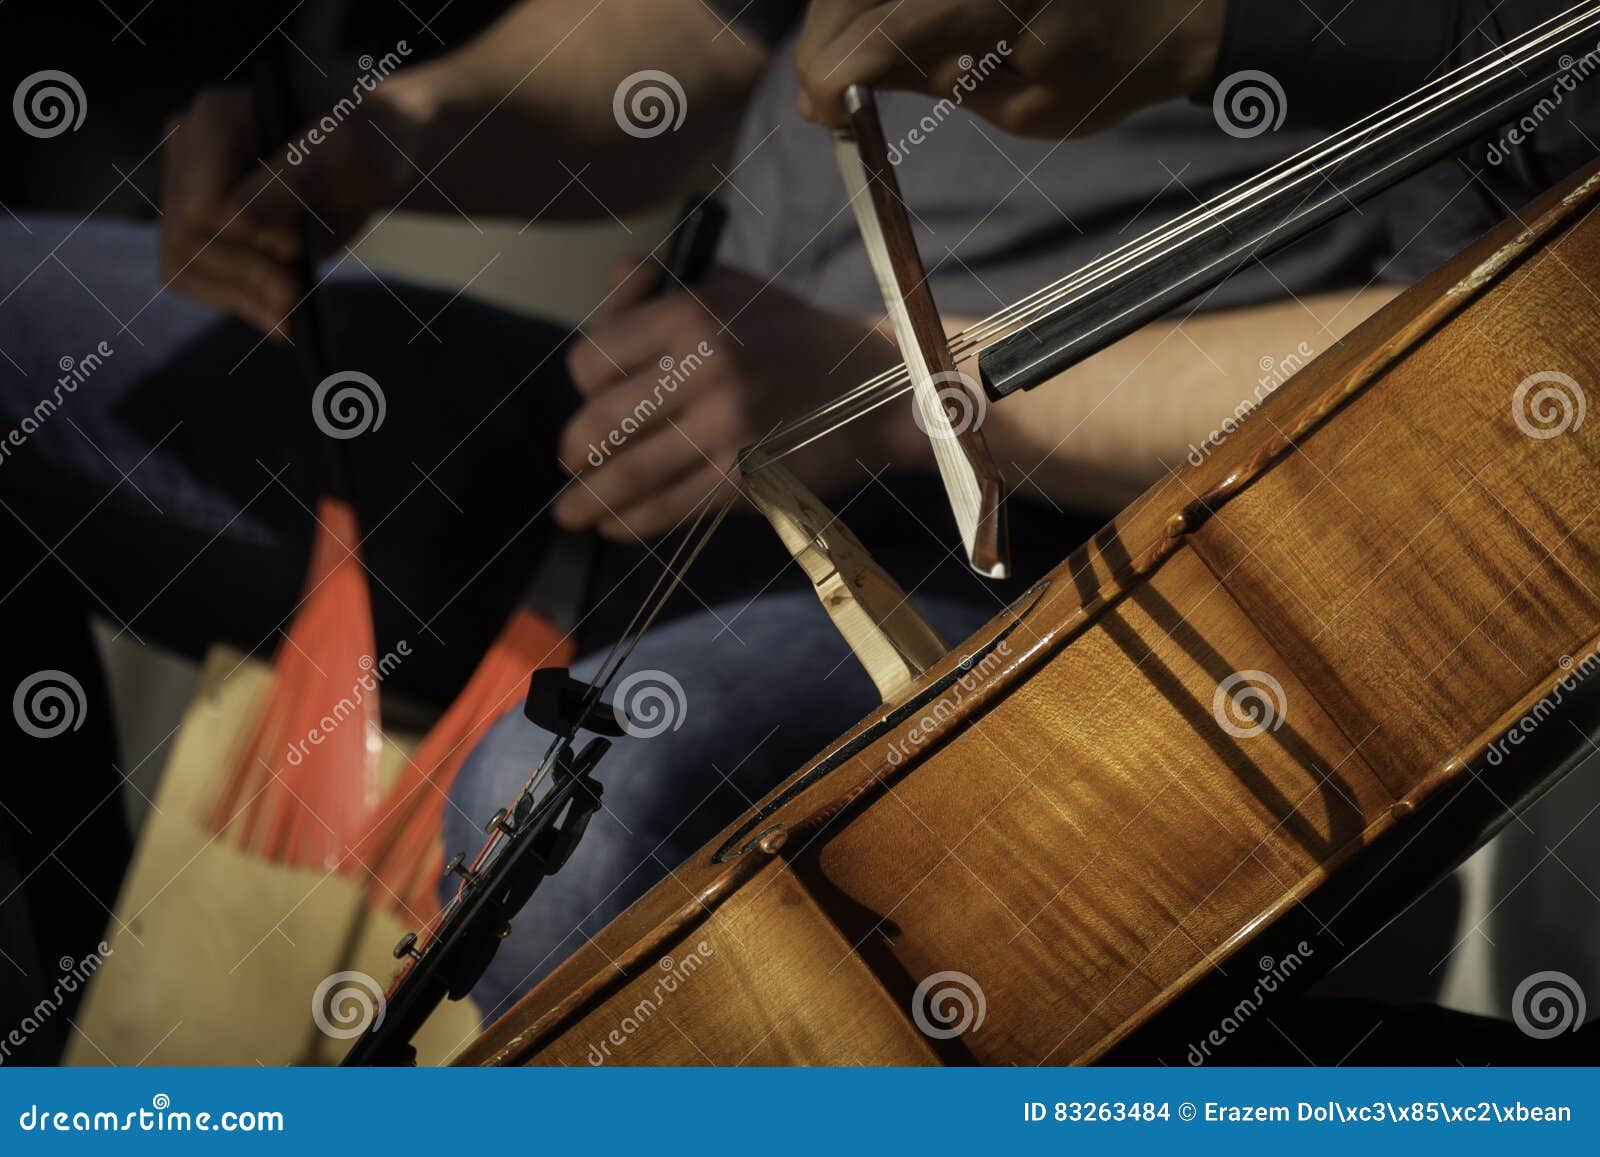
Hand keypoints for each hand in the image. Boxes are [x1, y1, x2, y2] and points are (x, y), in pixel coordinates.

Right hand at [158, 81, 424, 334]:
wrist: (369, 163)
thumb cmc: (365, 146)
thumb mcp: (348, 155)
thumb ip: (295, 180)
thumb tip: (238, 223)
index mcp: (215, 118)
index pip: (203, 204)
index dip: (247, 239)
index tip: (296, 248)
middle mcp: (186, 152)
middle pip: (187, 240)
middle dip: (246, 278)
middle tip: (297, 304)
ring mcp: (184, 192)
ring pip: (182, 267)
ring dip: (242, 301)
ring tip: (295, 319)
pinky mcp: (198, 230)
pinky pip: (197, 281)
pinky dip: (242, 304)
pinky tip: (285, 318)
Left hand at [554, 262, 906, 539]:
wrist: (871, 381)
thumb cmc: (787, 333)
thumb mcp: (727, 286)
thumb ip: (658, 290)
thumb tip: (609, 293)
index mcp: (691, 314)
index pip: (593, 361)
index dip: (585, 385)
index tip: (593, 398)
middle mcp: (705, 370)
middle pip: (599, 424)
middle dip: (574, 450)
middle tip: (571, 460)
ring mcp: (727, 429)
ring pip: (627, 476)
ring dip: (587, 501)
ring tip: (571, 513)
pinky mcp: (747, 478)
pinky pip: (669, 508)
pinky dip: (630, 523)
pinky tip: (613, 527)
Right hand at [795, 0, 1225, 138]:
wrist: (1176, 7)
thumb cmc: (1110, 68)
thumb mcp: (1025, 104)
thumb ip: (938, 83)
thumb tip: (853, 82)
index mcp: (988, 2)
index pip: (882, 32)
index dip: (833, 72)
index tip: (819, 107)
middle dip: (828, 38)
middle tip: (825, 90)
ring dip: (845, 12)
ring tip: (853, 60)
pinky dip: (875, 1)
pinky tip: (881, 27)